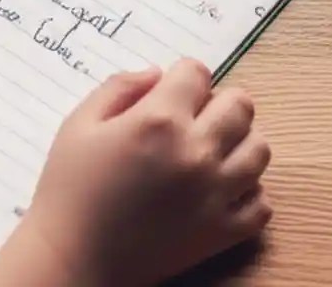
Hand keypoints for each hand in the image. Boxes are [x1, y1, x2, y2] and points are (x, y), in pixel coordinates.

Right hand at [0, 59, 271, 286]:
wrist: (73, 259)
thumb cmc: (69, 190)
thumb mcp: (79, 124)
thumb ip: (120, 87)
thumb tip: (157, 74)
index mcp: (159, 121)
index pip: (198, 72)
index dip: (181, 78)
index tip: (168, 94)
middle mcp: (196, 152)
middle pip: (240, 104)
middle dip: (216, 103)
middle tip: (191, 120)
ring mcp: (216, 194)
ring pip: (260, 149)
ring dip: (238, 143)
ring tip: (210, 153)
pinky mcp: (223, 232)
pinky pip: (262, 203)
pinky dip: (247, 193)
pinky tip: (218, 191)